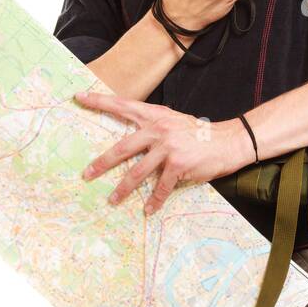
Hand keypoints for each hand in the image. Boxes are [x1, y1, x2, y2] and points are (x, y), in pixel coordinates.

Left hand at [73, 91, 254, 212]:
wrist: (228, 141)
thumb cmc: (199, 134)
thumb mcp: (174, 121)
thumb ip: (153, 126)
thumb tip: (130, 140)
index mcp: (155, 116)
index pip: (123, 105)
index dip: (100, 100)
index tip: (79, 97)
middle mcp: (159, 129)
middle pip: (122, 147)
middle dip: (102, 163)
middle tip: (87, 174)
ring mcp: (168, 148)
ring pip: (138, 172)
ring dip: (123, 189)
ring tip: (113, 200)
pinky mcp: (178, 165)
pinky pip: (161, 186)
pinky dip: (154, 200)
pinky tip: (149, 209)